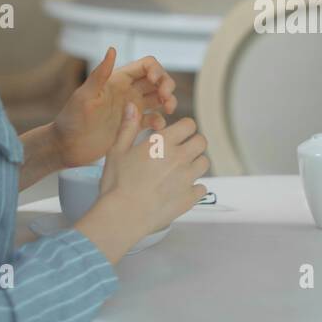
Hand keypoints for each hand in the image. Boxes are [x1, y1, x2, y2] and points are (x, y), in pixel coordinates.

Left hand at [51, 48, 176, 168]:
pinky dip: (160, 121)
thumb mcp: (85, 96)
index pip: (146, 66)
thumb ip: (100, 74)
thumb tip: (112, 49)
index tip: (156, 82)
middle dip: (167, 85)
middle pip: (157, 81)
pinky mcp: (132, 126)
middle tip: (166, 99)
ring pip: (159, 99)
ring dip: (169, 101)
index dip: (156, 70)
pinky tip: (157, 127)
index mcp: (117, 80)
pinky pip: (153, 120)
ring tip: (169, 110)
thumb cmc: (71, 119)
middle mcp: (127, 92)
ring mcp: (131, 109)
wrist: (66, 147)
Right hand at [75, 104, 208, 263]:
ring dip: (195, 163)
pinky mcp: (190, 198)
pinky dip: (195, 187)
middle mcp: (180, 158)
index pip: (189, 124)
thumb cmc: (117, 184)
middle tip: (181, 150)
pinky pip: (202, 187)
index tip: (178, 134)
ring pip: (204, 163)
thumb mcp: (117, 151)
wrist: (123, 216)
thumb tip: (132, 106)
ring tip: (181, 170)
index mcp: (163, 143)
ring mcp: (187, 178)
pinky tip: (181, 189)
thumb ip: (128, 127)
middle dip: (193, 143)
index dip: (184, 127)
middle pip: (201, 142)